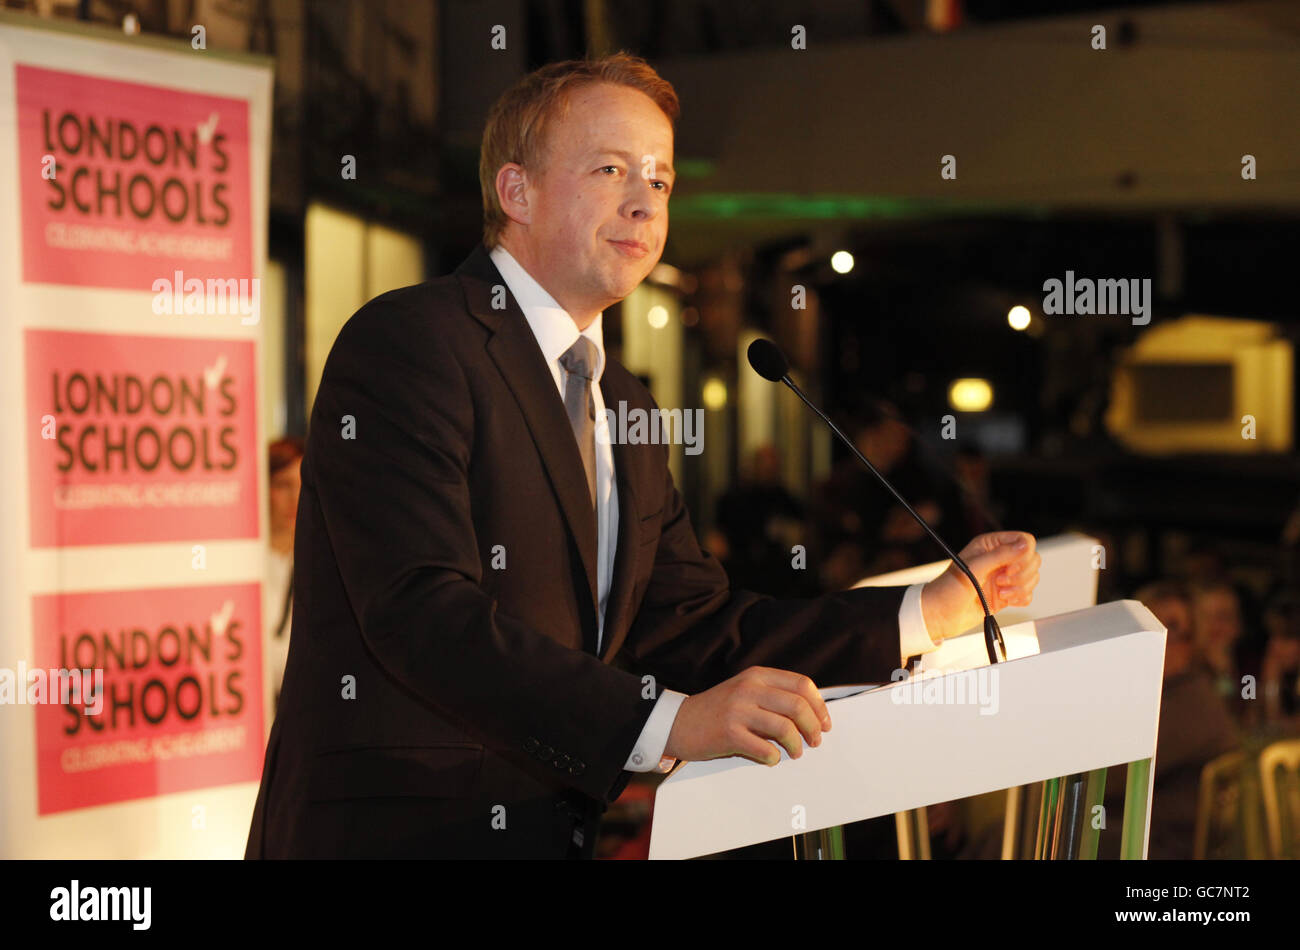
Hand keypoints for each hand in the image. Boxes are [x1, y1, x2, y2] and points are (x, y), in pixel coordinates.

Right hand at [664, 666, 830, 765]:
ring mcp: (738, 710)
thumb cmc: (716, 710)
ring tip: (795, 752)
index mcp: (756, 676)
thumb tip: (810, 714)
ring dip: (797, 745)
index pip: (801, 684)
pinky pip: (765, 749)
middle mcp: (748, 689)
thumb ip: (772, 696)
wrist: (678, 721)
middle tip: (815, 741)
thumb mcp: (744, 691)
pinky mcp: (729, 733)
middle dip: (813, 727)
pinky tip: (771, 759)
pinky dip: (774, 757)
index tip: (824, 722)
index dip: (819, 705)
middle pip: (798, 706)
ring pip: (785, 727)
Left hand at [921, 531, 1040, 641]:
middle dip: (1021, 574)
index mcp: (990, 545)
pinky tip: (1004, 600)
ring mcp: (1004, 577)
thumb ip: (1001, 555)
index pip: (1024, 540)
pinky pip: (1028, 594)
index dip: (1023, 555)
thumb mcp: (974, 568)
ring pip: (1032, 577)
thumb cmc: (949, 589)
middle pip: (1033, 559)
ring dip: (1020, 588)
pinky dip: (1020, 599)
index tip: (1010, 569)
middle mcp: (999, 559)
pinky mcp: (1007, 594)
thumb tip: (1025, 545)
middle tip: (1001, 582)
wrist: (942, 615)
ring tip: (1000, 593)